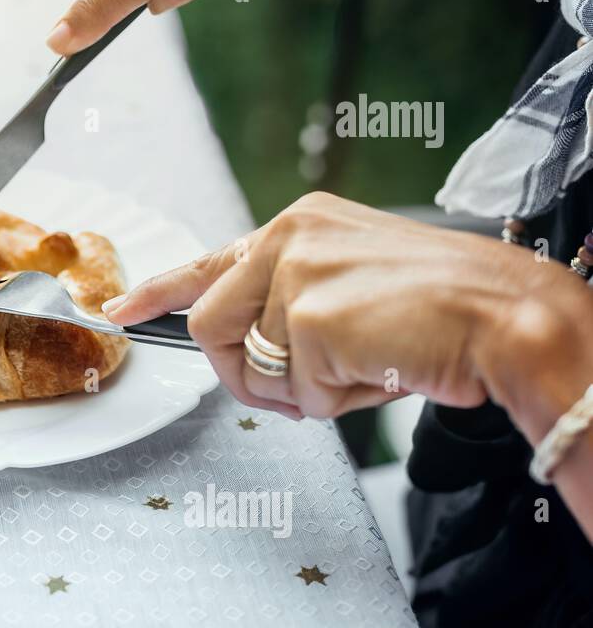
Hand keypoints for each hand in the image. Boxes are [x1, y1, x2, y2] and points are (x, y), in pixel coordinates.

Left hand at [101, 192, 592, 442]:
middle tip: (298, 389)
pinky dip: (334, 403)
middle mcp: (287, 239)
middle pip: (210, 327)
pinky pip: (294, 393)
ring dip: (298, 391)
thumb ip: (292, 299)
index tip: (120, 309)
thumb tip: (249, 352)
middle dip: (242, 374)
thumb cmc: (443, 305)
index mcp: (298, 224)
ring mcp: (294, 276)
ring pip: (249, 366)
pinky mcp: (309, 318)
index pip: (208, 261)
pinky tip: (376, 373)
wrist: (507, 314)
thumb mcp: (352, 281)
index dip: (157, 291)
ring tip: (358, 370)